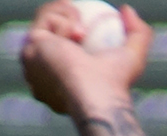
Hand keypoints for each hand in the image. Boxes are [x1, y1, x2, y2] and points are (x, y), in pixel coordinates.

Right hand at [21, 1, 154, 117]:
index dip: (72, 25)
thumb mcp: (134, 54)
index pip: (61, 43)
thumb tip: (125, 9)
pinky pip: (45, 17)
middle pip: (47, 28)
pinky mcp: (28, 50)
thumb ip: (138, 32)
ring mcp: (31, 64)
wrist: (96, 94)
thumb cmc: (115, 82)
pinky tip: (77, 35)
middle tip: (84, 18)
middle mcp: (41, 74)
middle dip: (64, 16)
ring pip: (45, 18)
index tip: (89, 25)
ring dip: (68, 16)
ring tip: (83, 33)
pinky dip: (65, 18)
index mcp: (61, 79)